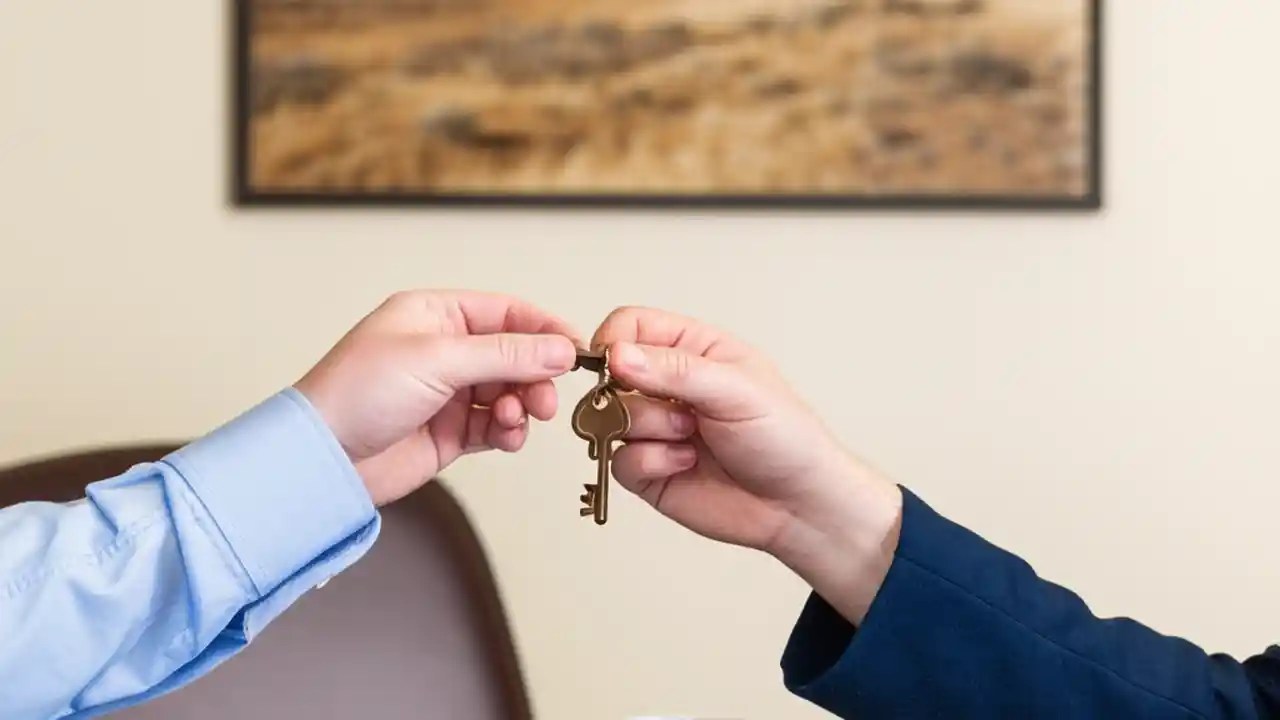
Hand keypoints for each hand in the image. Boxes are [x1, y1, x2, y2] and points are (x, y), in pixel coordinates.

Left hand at [295, 290, 577, 505]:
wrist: (322, 459)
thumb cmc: (357, 393)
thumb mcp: (438, 360)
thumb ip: (506, 354)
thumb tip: (560, 349)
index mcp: (434, 314)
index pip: (506, 313)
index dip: (544, 329)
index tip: (576, 351)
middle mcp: (444, 350)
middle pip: (514, 355)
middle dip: (535, 375)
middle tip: (545, 399)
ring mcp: (447, 392)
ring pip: (509, 392)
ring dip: (522, 406)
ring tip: (515, 420)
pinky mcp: (449, 431)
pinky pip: (496, 426)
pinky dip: (508, 431)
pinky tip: (505, 436)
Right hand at [593, 307, 902, 623]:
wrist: (797, 506)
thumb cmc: (785, 438)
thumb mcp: (737, 390)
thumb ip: (675, 370)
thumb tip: (618, 354)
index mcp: (692, 350)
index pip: (631, 326)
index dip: (614, 341)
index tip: (617, 363)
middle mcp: (667, 386)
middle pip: (610, 374)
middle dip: (635, 395)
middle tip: (681, 411)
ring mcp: (655, 428)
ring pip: (608, 417)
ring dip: (649, 430)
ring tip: (690, 439)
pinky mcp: (647, 469)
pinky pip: (619, 459)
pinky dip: (650, 462)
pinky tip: (685, 464)